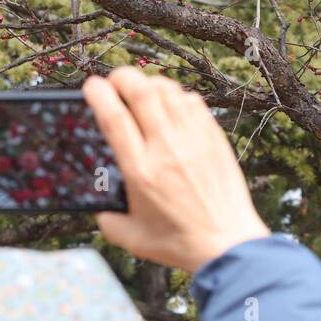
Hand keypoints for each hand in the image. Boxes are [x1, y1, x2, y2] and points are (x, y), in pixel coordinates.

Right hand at [83, 67, 269, 271]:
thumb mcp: (131, 237)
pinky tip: (170, 106)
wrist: (229, 244)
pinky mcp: (214, 138)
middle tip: (114, 81)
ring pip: (168, 90)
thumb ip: (107, 219)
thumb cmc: (180, 243)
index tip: (91, 86)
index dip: (98, 94)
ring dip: (148, 83)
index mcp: (141, 172)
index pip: (115, 118)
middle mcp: (167, 150)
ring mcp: (194, 140)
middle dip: (121, 76)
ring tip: (141, 91)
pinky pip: (192, 101)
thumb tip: (99, 203)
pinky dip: (176, 95)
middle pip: (141, 91)